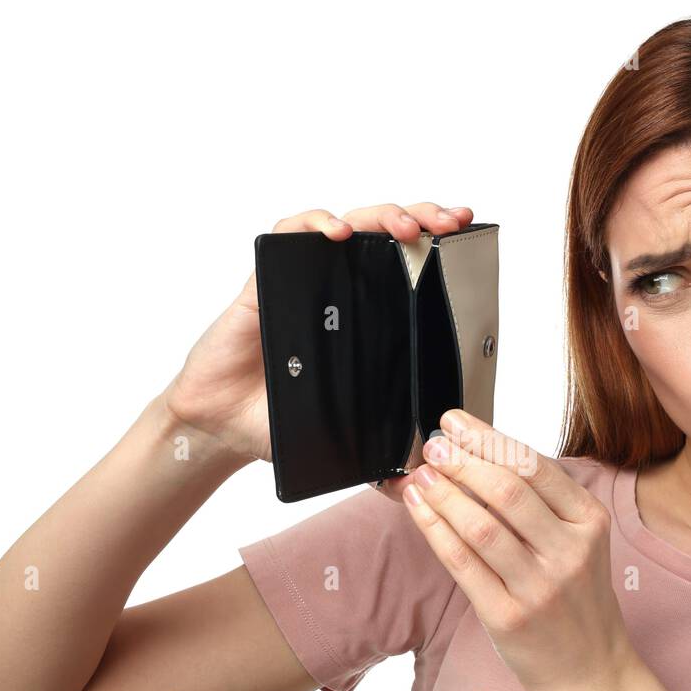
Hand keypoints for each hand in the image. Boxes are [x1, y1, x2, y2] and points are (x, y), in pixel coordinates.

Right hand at [163, 202, 472, 480]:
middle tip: (451, 222)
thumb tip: (418, 475)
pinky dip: (315, 223)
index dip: (438, 245)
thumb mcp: (343, 436)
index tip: (468, 235)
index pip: (408, 266)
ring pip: (349, 222)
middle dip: (424, 216)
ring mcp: (305, 279)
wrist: (222, 425)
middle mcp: (339, 288)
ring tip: (407, 228)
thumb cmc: (281, 419)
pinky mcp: (267, 279)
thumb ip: (379, 450)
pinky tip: (337, 232)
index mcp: (367, 315)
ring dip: (382, 215)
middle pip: (387, 232)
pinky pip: (289, 234)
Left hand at [398, 409, 638, 690]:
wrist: (590, 670)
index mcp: (589, 523)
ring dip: (444, 494)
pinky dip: (435, 531)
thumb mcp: (579, 542)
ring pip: (481, 527)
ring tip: (421, 474)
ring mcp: (539, 588)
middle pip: (507, 492)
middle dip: (463, 461)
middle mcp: (569, 553)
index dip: (489, 439)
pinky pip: (462, 564)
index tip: (456, 422)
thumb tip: (478, 453)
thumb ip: (541, 503)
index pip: (535, 467)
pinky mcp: (507, 617)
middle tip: (434, 446)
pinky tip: (420, 509)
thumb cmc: (576, 599)